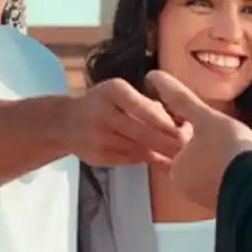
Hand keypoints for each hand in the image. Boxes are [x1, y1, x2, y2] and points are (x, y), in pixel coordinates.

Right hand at [61, 78, 186, 166]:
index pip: (143, 107)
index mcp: (112, 91)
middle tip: (187, 148)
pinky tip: (160, 161)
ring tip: (180, 157)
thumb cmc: (102, 103)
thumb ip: (145, 104)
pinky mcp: (97, 157)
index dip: (165, 121)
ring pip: (137, 148)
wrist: (65, 122)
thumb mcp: (119, 92)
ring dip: (160, 154)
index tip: (184, 129)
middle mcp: (102, 113)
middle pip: (142, 132)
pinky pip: (129, 159)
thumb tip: (177, 123)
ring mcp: (97, 138)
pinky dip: (146, 160)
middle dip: (167, 142)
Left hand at [144, 70, 251, 209]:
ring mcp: (205, 197)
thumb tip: (153, 77)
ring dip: (210, 160)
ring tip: (226, 145)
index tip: (186, 119)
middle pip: (187, 160)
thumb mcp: (205, 118)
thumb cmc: (229, 152)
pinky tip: (236, 163)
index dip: (179, 127)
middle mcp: (186, 186)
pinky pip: (218, 183)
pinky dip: (223, 172)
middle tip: (212, 132)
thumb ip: (181, 99)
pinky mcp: (224, 203)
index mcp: (176, 166)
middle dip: (195, 146)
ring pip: (203, 173)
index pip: (169, 143)